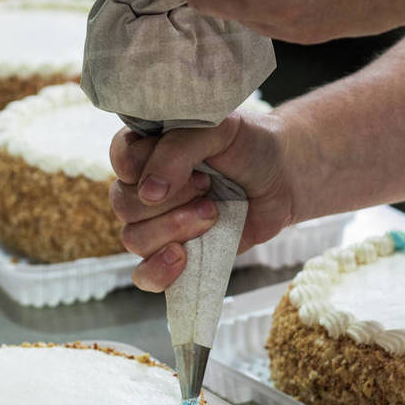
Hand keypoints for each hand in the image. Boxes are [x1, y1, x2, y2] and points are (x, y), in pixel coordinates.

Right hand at [110, 110, 296, 290]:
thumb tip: (149, 192)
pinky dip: (157, 271)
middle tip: (208, 187)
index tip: (192, 167)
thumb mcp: (217, 129)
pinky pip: (144, 275)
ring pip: (134, 239)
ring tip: (212, 214)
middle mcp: (144, 186)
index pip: (121, 159)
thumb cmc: (248, 145)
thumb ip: (177, 151)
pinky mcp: (174, 252)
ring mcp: (157, 222)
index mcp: (148, 147)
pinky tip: (182, 258)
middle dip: (171, 200)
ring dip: (175, 228)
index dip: (147, 167)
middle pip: (124, 205)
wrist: (282, 177)